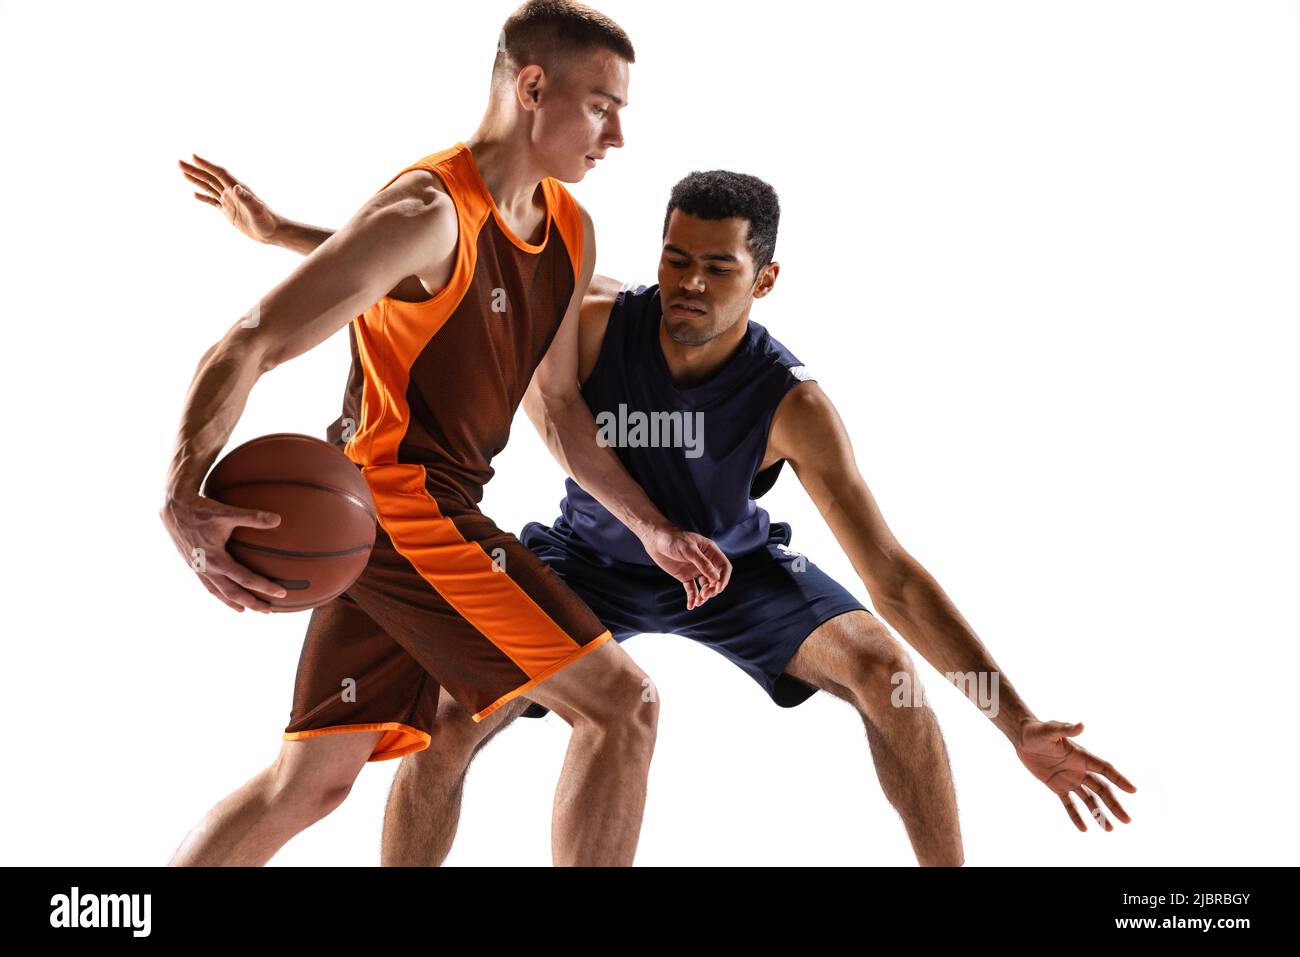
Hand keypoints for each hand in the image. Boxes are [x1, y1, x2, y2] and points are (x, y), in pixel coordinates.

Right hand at [159, 492, 287, 612]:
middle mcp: (206, 568)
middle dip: (251, 603)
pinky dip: (219, 593)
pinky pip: (208, 584)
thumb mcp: (227, 512)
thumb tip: (278, 520)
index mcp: (216, 559)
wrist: (173, 508)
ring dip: (233, 602)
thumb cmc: (201, 509)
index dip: (264, 587)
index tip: (281, 593)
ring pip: (218, 592)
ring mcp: (198, 568)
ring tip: (246, 610)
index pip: (245, 579)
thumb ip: (252, 517)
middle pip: (232, 593)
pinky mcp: (193, 564)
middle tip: (268, 610)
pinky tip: (225, 592)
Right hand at [178, 153, 281, 243]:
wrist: (271, 232)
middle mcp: (231, 192)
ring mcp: (229, 201)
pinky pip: (212, 201)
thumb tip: (236, 188)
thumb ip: (247, 199)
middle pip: (210, 177)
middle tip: (178, 162)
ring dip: (196, 179)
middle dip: (194, 169)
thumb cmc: (267, 221)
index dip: (206, 164)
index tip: (193, 156)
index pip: (219, 173)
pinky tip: (194, 194)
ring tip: (182, 172)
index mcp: (237, 188)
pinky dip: (203, 197)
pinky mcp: (228, 211)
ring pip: (209, 187)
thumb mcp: (257, 210)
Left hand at [639, 526, 731, 609]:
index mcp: (710, 552)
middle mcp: (705, 562)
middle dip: (713, 589)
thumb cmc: (673, 539)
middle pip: (716, 579)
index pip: (724, 567)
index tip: (718, 589)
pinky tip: (691, 605)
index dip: (724, 578)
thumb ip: (702, 563)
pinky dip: (692, 598)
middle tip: (705, 595)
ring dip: (704, 595)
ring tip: (698, 602)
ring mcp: (696, 570)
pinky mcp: (685, 576)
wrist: (656, 541)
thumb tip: (716, 577)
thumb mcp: (689, 549)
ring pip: (705, 586)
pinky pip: (692, 589)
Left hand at [1014, 719, 1136, 831]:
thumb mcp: (1050, 730)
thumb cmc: (1038, 731)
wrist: (1023, 738)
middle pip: (1102, 790)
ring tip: (1109, 830)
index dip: (1119, 779)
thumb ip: (1065, 729)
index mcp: (1082, 757)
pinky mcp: (1057, 786)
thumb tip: (1081, 725)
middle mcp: (1080, 770)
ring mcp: (1070, 779)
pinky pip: (1069, 804)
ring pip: (1089, 800)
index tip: (1133, 790)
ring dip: (1099, 814)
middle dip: (1114, 805)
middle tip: (1127, 820)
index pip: (1105, 769)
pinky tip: (1084, 829)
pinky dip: (1076, 816)